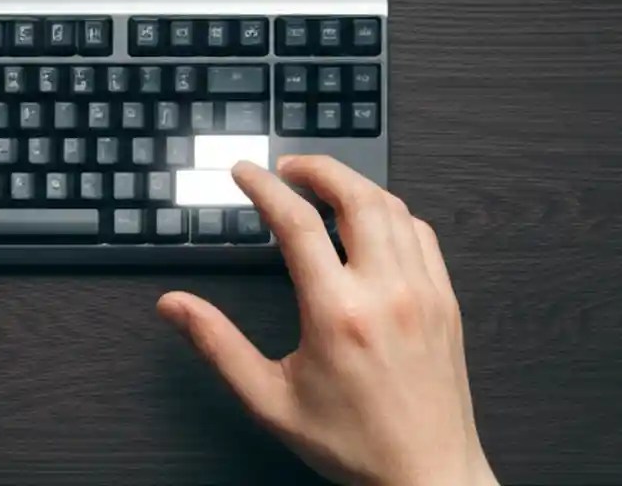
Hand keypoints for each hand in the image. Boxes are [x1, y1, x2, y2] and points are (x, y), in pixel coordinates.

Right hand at [157, 156, 497, 485]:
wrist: (428, 476)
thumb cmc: (354, 444)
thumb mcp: (269, 399)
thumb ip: (217, 345)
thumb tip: (175, 306)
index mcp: (337, 312)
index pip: (296, 222)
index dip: (263, 186)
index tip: (244, 173)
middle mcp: (386, 292)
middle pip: (355, 195)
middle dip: (317, 167)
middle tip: (286, 166)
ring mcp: (423, 292)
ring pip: (392, 207)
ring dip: (354, 184)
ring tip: (323, 185)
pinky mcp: (446, 301)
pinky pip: (421, 233)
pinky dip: (392, 212)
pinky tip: (372, 221)